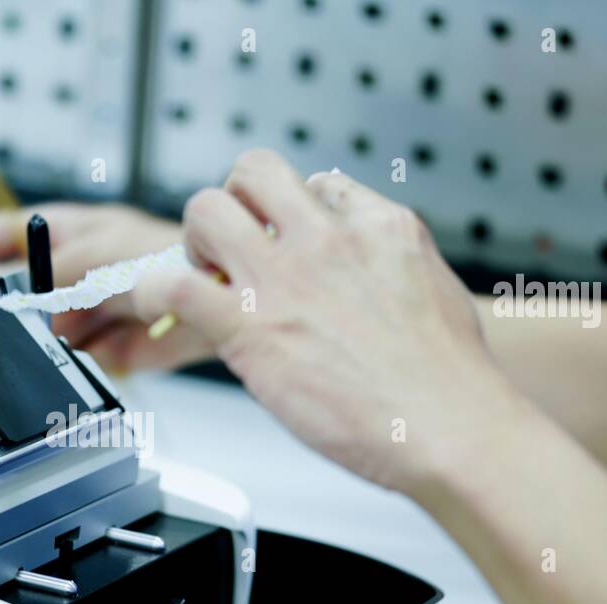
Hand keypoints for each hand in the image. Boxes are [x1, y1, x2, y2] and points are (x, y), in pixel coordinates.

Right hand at [0, 203, 214, 372]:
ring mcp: (84, 310)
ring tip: (60, 327)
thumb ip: (41, 273)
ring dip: (44, 336)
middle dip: (8, 305)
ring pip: (43, 330)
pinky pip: (71, 360)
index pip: (2, 237)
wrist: (214, 298)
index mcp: (63, 234)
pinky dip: (71, 361)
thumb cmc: (166, 254)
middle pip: (18, 293)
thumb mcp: (92, 254)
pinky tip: (83, 346)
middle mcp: (71, 273)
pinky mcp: (101, 349)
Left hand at [132, 149, 525, 493]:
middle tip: (234, 252)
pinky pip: (173, 284)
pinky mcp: (251, 328)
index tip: (287, 245)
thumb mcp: (435, 292)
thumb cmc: (448, 384)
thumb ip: (389, 271)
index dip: (292, 215)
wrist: (452, 428)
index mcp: (380, 226)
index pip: (318, 184)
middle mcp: (329, 239)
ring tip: (203, 279)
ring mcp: (287, 279)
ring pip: (205, 208)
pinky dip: (154, 291)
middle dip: (235, 206)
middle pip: (254, 172)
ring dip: (194, 241)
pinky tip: (161, 307)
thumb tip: (369, 281)